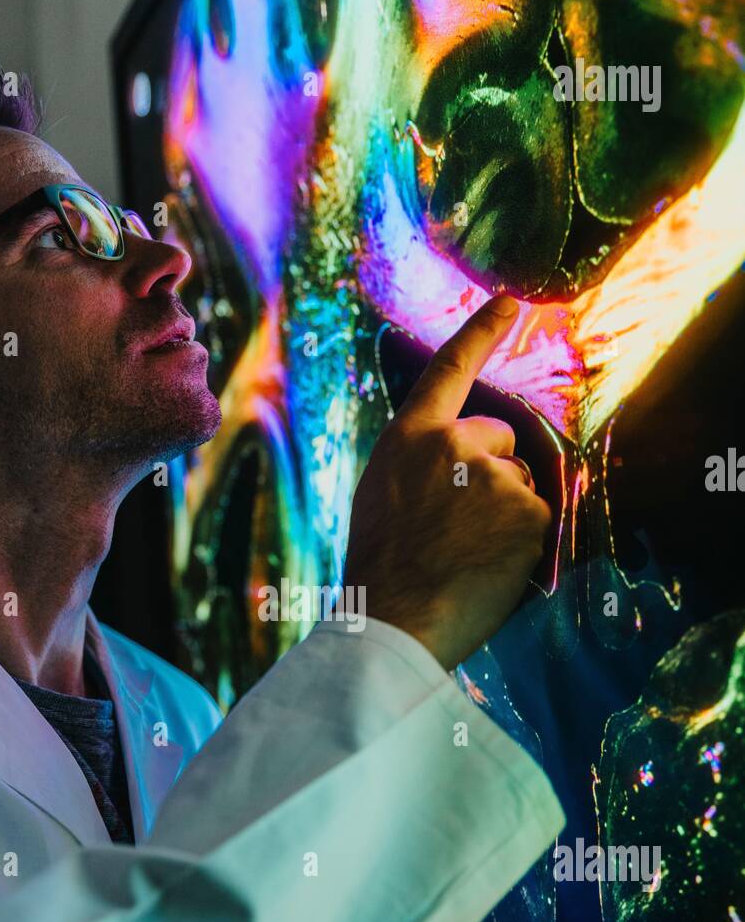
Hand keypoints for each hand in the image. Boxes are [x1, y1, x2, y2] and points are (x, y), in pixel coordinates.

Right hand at [343, 297, 551, 668]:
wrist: (394, 619)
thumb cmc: (382, 569)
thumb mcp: (384, 496)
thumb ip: (422, 464)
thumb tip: (462, 461)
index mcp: (410, 438)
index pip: (450, 370)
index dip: (481, 332)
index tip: (510, 303)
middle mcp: (454, 443)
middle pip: (498, 438)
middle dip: (493, 472)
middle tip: (459, 526)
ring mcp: (495, 475)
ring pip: (521, 484)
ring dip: (506, 513)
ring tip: (466, 555)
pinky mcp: (528, 510)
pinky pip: (539, 520)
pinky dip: (523, 544)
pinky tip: (489, 568)